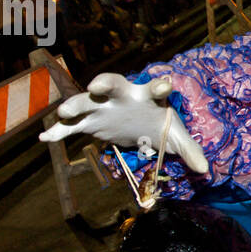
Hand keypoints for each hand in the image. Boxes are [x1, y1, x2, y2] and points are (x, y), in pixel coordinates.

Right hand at [38, 73, 208, 174]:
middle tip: (96, 86)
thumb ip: (190, 150)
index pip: (155, 88)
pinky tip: (45, 139)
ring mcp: (103, 108)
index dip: (160, 85)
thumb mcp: (176, 136)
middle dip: (103, 84)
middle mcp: (122, 96)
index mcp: (147, 96)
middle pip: (110, 84)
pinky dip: (59, 132)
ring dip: (74, 106)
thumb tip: (205, 169)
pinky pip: (72, 126)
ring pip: (86, 102)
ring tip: (63, 114)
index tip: (167, 83)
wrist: (139, 126)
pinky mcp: (90, 122)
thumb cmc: (158, 124)